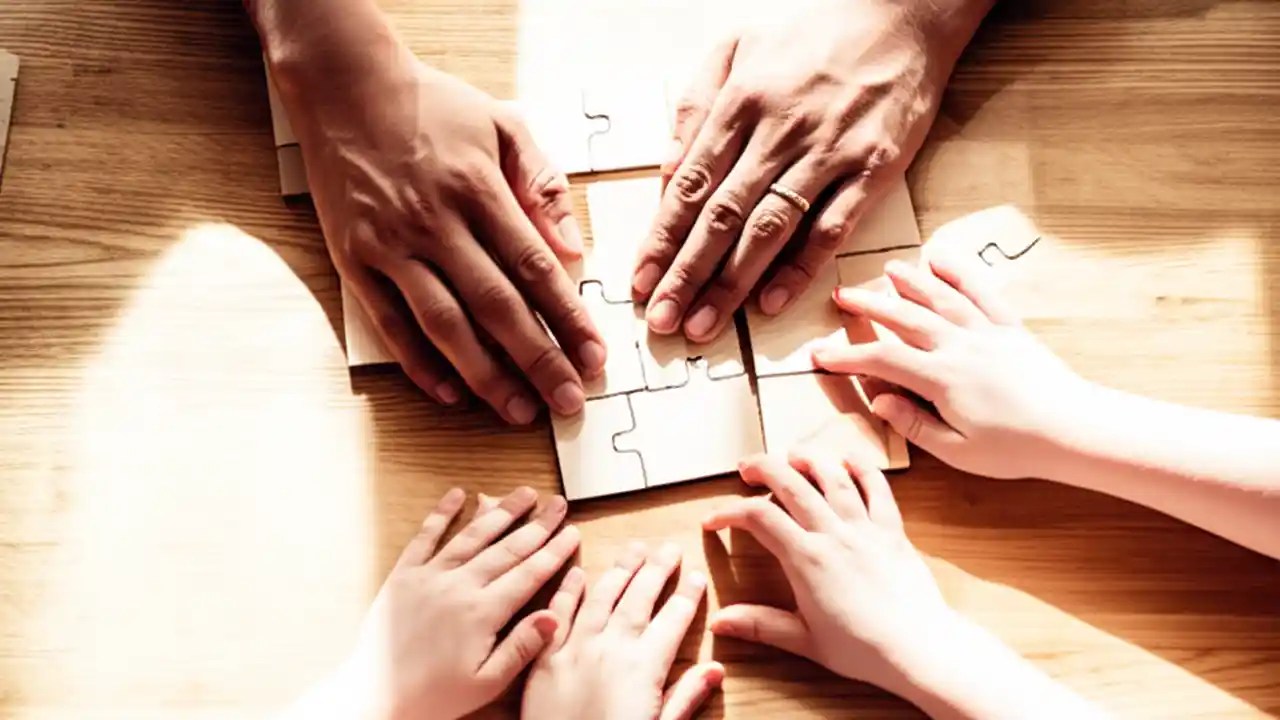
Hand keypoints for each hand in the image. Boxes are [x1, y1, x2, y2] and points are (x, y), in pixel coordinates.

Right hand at [272, 24, 604, 423]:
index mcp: (478, 190)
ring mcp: (390, 246)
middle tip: (568, 402)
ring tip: (518, 411)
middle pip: (497, 306)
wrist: (343, 85)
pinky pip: (390, 323)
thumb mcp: (503, 123)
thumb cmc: (430, 104)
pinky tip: (451, 392)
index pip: (535, 269)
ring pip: (444, 324)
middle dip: (538, 361)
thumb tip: (575, 251)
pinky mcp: (354, 260)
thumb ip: (543, 185)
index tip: (594, 357)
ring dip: (485, 374)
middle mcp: (435, 223)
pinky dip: (420, 362)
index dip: (568, 319)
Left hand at [334, 487, 579, 719]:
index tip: (572, 533)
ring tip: (524, 493)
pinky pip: (425, 537)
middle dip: (537, 525)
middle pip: (507, 549)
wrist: (376, 696)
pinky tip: (457, 495)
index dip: (553, 552)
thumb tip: (554, 617)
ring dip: (501, 512)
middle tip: (558, 504)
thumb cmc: (434, 696)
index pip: (528, 575)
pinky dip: (441, 514)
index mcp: (482, 613)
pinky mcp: (403, 575)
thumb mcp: (486, 683)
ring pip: (472, 535)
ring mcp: (429, 577)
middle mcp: (458, 586)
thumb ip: (521, 647)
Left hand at [522, 542, 723, 719]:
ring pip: (601, 597)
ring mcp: (574, 651)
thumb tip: (715, 670)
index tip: (696, 575)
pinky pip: (557, 615)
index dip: (687, 596)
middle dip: (657, 569)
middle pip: (639, 598)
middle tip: (669, 547)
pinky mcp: (544, 661)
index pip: (673, 620)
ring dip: (620, 569)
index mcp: (644, 668)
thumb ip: (685, 699)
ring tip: (634, 549)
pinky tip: (577, 572)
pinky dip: (568, 591)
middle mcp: (611, 650)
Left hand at [633, 0, 992, 342]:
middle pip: (722, 215)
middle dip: (686, 273)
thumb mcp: (739, 47)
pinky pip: (831, 229)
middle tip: (663, 319)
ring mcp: (829, 152)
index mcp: (742, 101)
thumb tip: (668, 169)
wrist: (903, 16)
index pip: (691, 184)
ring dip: (732, 283)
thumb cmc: (814, 38)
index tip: (641, 281)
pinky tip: (771, 302)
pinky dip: (800, 269)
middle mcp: (781, 130)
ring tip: (704, 324)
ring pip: (769, 229)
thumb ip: (697, 104)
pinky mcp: (873, 169)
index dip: (662, 239)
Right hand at [704, 451, 955, 689]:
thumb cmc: (865, 649)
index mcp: (806, 559)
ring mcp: (865, 527)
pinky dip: (863, 468)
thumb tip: (718, 621)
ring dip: (809, 458)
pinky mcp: (892, 530)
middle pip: (791, 483)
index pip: (758, 517)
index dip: (729, 511)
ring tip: (792, 452)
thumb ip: (761, 625)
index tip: (713, 520)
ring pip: (832, 476)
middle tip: (746, 467)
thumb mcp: (805, 641)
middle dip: (763, 467)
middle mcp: (833, 534)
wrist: (920, 648)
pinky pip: (878, 488)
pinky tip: (848, 459)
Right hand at [811, 255, 1089, 478]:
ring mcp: (985, 332)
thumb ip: (914, 424)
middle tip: (842, 297)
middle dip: (869, 306)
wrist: (1074, 429)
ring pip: (939, 298)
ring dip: (910, 281)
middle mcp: (959, 347)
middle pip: (905, 318)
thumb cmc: (1016, 448)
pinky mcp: (1009, 328)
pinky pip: (980, 293)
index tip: (820, 354)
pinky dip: (959, 273)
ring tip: (886, 270)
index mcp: (942, 379)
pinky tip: (941, 260)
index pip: (882, 361)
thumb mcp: (958, 451)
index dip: (847, 356)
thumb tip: (879, 401)